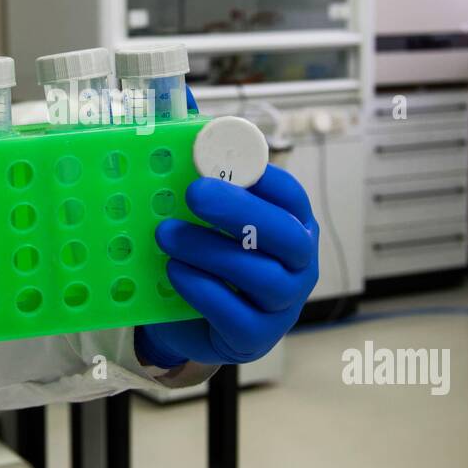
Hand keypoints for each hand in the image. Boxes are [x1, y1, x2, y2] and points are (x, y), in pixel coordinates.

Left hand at [136, 164, 319, 367]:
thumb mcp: (210, 221)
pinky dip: (202, 289)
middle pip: (288, 236)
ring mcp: (283, 306)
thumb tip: (177, 129)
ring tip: (167, 235)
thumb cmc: (209, 261)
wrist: (191, 322)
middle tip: (194, 193)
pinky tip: (175, 271)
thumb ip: (204, 183)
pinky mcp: (256, 338)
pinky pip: (236, 314)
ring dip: (210, 250)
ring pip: (262, 276)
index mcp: (294, 227)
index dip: (266, 179)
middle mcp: (299, 266)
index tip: (228, 162)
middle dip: (240, 211)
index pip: (293, 198)